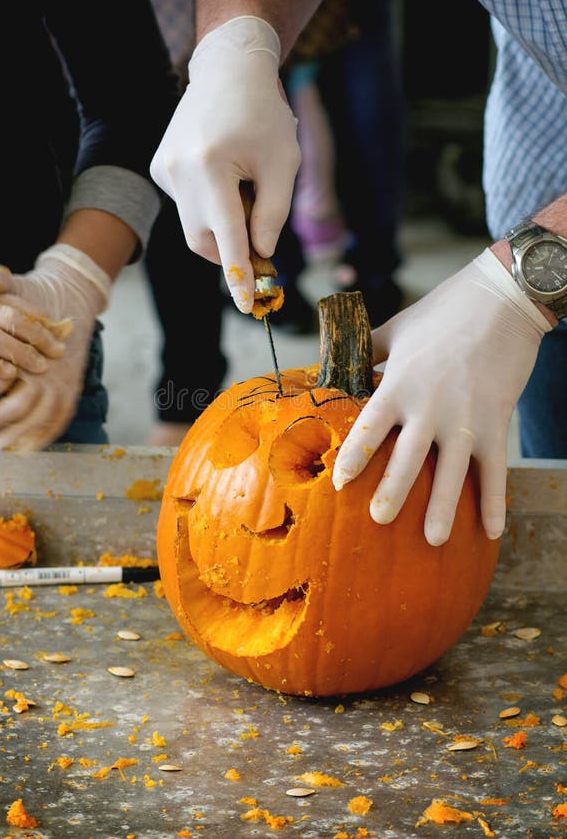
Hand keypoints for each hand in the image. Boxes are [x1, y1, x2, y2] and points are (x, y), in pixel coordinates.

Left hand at [0, 245, 109, 457]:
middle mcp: (49, 374)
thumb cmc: (36, 298)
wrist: (74, 300)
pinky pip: (56, 423)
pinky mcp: (70, 393)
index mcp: (32, 352)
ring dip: (9, 439)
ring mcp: (62, 386)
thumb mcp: (14, 287)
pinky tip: (19, 449)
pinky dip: (38, 439)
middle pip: (18, 408)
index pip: (2, 380)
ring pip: (36, 422)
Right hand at [150, 16, 300, 312]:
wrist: (228, 69)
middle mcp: (180, 172)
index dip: (238, 277)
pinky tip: (221, 169)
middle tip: (261, 235)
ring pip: (195, 227)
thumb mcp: (283, 165)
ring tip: (242, 187)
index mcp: (212, 168)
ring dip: (222, 224)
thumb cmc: (264, 115)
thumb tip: (259, 254)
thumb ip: (273, 215)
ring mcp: (164, 170)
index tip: (246, 307)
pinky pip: (187, 205)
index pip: (228, 238)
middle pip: (207, 240)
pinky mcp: (160, 168)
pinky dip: (209, 205)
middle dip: (233, 248)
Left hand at [332, 249, 551, 545]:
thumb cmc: (443, 311)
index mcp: (399, 384)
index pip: (369, 428)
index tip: (339, 484)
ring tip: (433, 540)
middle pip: (406, 459)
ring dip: (443, 509)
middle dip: (393, 492)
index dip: (354, 458)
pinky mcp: (497, 422)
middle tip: (378, 520)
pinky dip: (495, 501)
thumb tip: (339, 363)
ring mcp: (465, 418)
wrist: (501, 300)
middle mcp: (429, 407)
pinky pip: (495, 470)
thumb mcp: (397, 328)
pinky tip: (493, 532)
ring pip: (452, 473)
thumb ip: (368, 350)